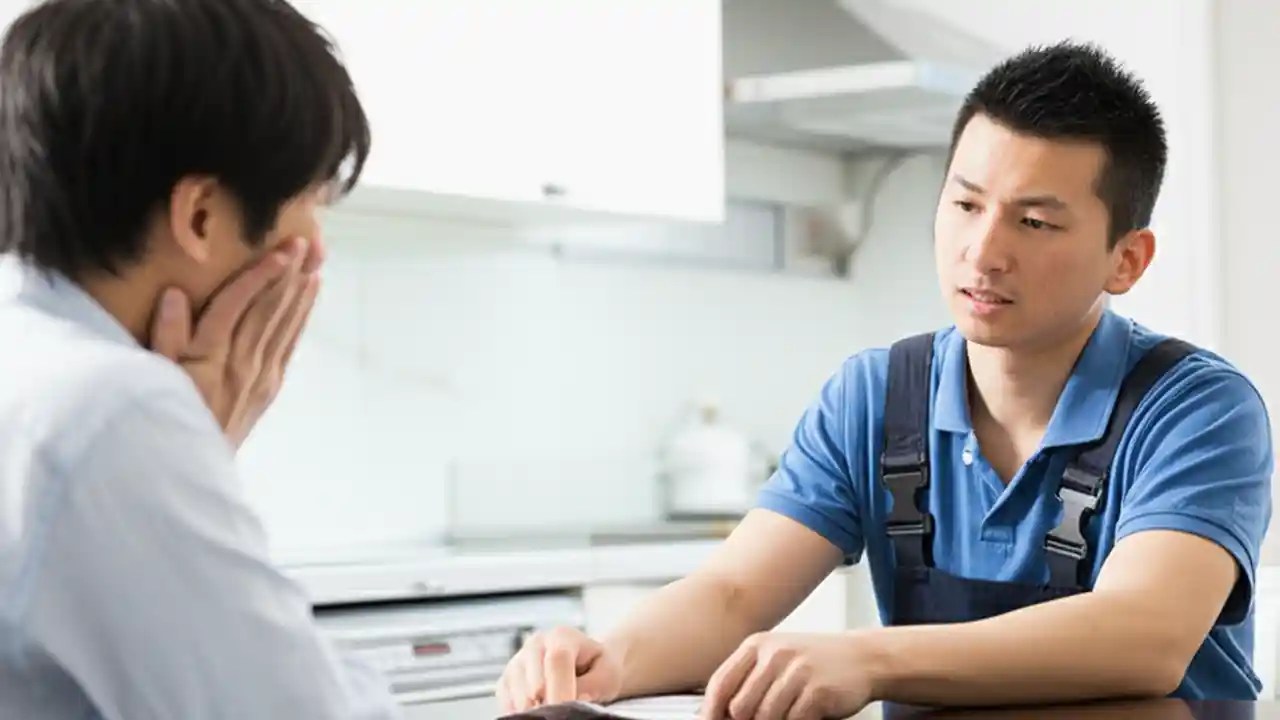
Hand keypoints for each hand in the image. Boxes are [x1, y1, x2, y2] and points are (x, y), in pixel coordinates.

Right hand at [149, 237, 322, 447]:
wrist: (186, 470)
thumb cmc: (161, 418)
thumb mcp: (153, 381)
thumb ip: (165, 338)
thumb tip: (176, 295)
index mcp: (209, 359)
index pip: (237, 307)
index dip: (260, 277)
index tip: (281, 251)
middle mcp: (241, 364)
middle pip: (268, 310)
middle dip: (289, 273)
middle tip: (308, 241)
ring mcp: (259, 376)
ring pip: (284, 322)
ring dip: (301, 287)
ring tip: (316, 256)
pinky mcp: (269, 386)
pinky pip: (289, 342)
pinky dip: (301, 314)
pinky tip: (311, 291)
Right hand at [497, 626, 623, 712]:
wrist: (587, 664)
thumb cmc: (598, 668)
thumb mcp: (607, 674)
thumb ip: (592, 685)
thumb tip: (575, 699)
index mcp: (562, 636)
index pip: (556, 661)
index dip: (561, 689)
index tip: (567, 709)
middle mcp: (535, 645)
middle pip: (534, 681)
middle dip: (548, 705)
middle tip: (562, 715)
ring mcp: (517, 662)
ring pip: (518, 695)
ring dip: (535, 710)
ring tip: (555, 712)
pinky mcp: (506, 681)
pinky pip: (508, 703)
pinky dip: (522, 713)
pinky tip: (538, 712)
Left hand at [701, 632, 872, 719]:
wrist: (862, 658)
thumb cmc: (814, 662)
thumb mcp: (776, 658)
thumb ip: (747, 679)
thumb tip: (717, 711)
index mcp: (757, 645)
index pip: (720, 684)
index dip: (711, 712)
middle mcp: (775, 654)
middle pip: (740, 707)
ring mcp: (797, 672)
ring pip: (764, 718)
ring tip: (787, 715)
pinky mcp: (818, 692)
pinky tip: (803, 716)